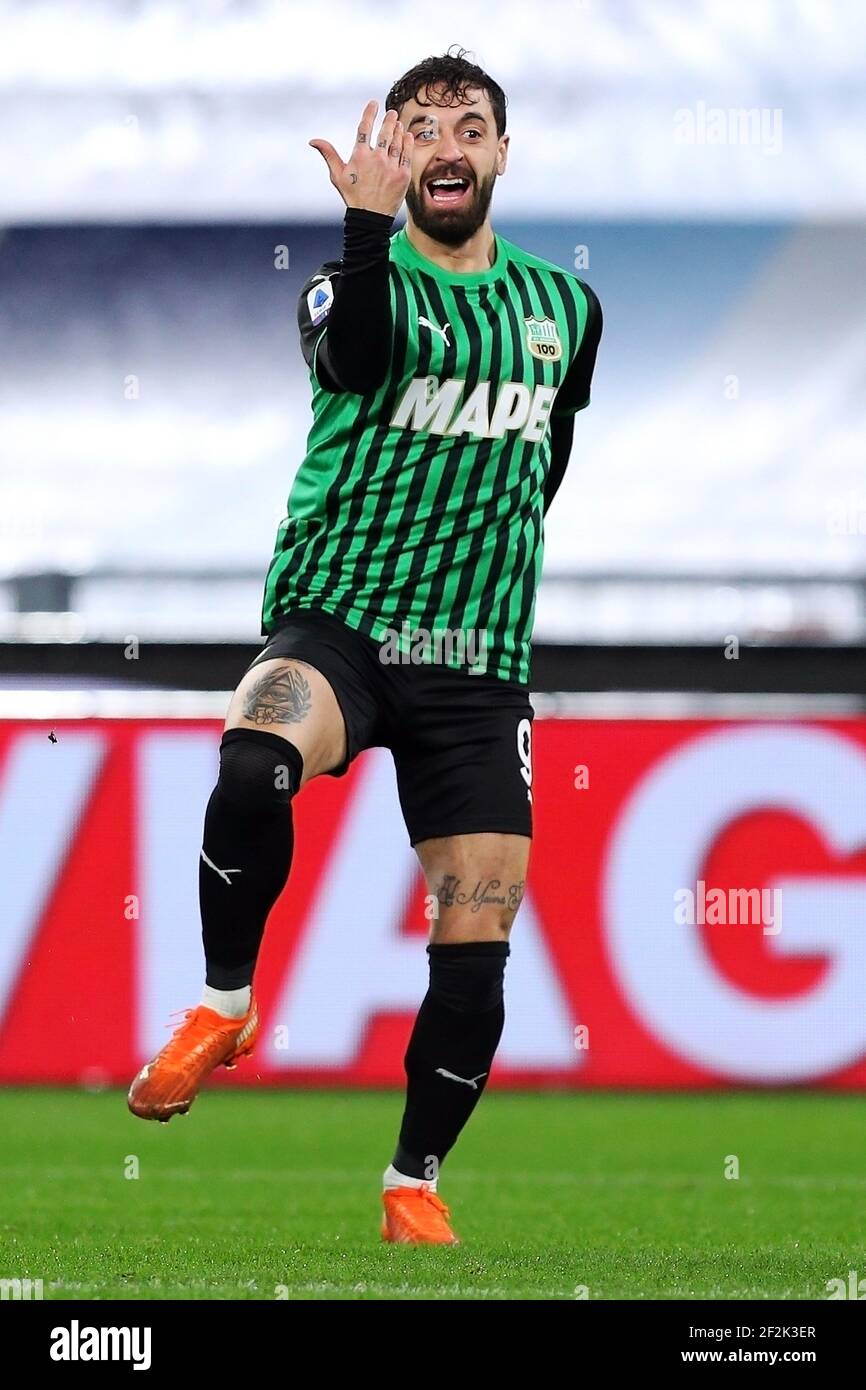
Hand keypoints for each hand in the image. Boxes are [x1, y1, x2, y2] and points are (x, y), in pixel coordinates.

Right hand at [309, 99, 413, 216]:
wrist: (370, 218)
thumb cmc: (352, 196)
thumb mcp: (337, 175)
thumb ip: (328, 154)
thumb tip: (313, 141)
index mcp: (360, 156)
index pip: (365, 127)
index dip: (370, 113)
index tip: (374, 104)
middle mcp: (376, 158)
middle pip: (384, 132)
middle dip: (389, 120)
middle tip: (392, 113)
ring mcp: (391, 166)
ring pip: (396, 141)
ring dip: (398, 130)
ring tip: (399, 124)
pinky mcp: (403, 175)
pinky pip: (407, 154)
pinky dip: (408, 143)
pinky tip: (408, 136)